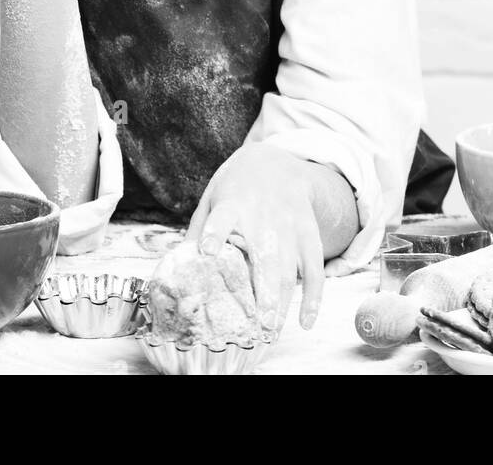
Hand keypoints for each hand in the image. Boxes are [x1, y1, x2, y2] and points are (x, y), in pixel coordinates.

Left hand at [185, 145, 324, 333]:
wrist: (275, 160)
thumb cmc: (236, 188)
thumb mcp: (212, 198)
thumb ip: (198, 231)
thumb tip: (178, 270)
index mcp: (232, 204)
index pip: (222, 217)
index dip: (215, 233)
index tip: (208, 252)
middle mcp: (262, 214)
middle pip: (264, 256)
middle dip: (263, 292)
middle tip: (259, 326)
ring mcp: (288, 223)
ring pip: (290, 267)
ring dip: (283, 302)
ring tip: (272, 332)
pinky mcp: (308, 228)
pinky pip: (314, 264)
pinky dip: (314, 294)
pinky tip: (306, 320)